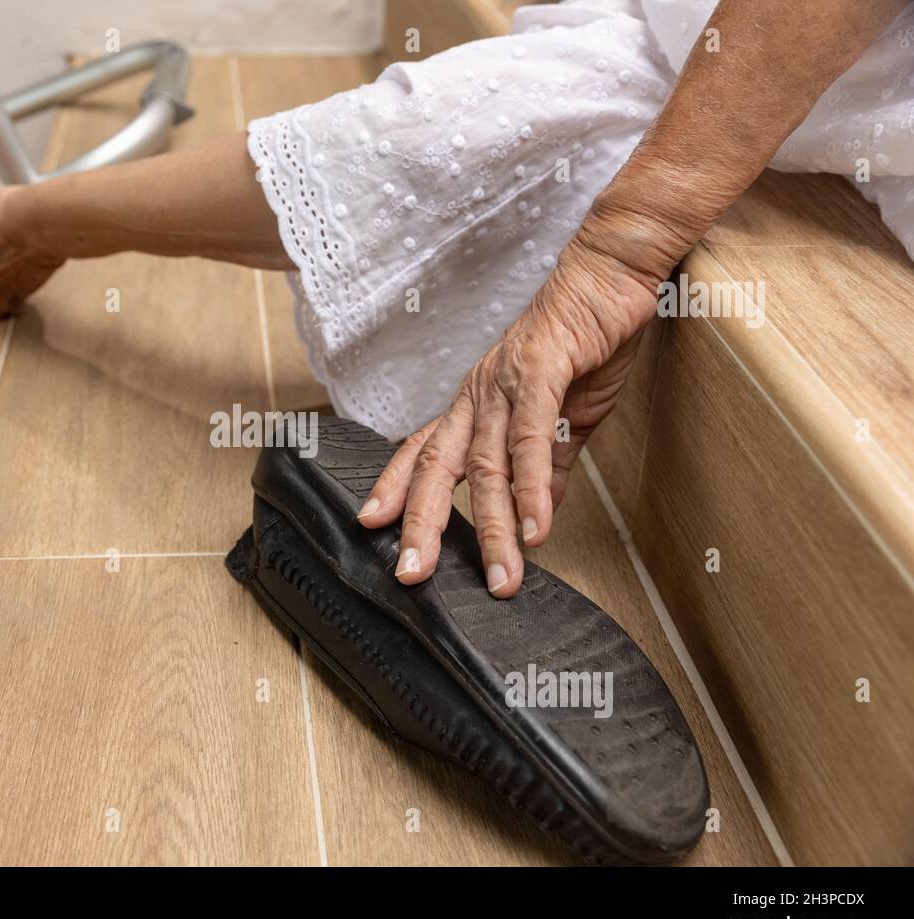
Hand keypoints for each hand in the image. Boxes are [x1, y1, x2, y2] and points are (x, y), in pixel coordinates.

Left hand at [356, 235, 660, 597]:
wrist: (608, 276)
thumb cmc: (582, 339)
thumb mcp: (564, 416)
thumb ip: (549, 467)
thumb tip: (539, 516)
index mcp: (475, 404)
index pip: (424, 452)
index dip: (395, 488)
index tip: (374, 527)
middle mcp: (477, 396)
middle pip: (438, 468)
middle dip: (423, 524)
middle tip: (413, 575)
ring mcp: (503, 384)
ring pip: (487, 466)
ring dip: (493, 528)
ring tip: (501, 577)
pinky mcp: (540, 373)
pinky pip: (530, 440)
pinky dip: (532, 489)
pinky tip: (536, 529)